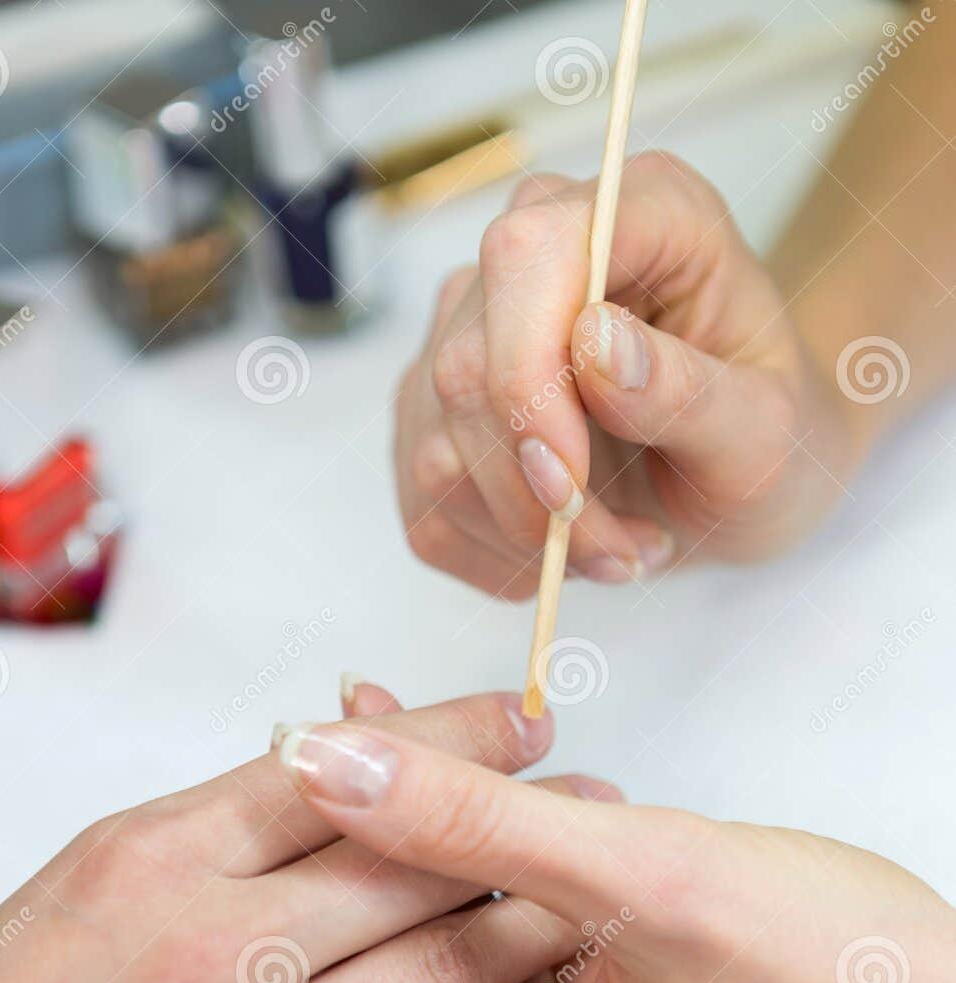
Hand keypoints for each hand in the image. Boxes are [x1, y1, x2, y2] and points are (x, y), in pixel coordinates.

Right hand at [0, 689, 593, 982]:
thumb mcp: (66, 906)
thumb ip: (194, 847)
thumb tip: (316, 785)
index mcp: (145, 861)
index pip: (339, 771)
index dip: (453, 737)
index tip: (524, 719)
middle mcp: (208, 949)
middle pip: (411, 864)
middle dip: (524, 822)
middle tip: (595, 798)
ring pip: (440, 975)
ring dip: (529, 933)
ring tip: (588, 903)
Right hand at [396, 152, 857, 597]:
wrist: (747, 473)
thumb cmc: (775, 438)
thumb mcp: (768, 431)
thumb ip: (687, 388)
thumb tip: (593, 343)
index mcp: (642, 211)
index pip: (527, 257)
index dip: (528, 377)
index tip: (573, 487)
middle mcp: (540, 252)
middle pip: (466, 372)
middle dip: (537, 497)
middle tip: (628, 553)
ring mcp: (473, 329)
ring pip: (437, 450)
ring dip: (525, 538)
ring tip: (618, 551)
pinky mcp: (439, 408)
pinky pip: (426, 502)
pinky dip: (497, 554)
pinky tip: (567, 551)